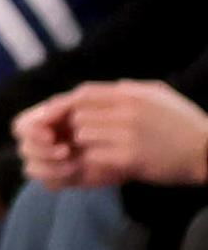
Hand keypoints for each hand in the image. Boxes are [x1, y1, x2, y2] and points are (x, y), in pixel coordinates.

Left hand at [25, 81, 207, 190]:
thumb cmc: (184, 125)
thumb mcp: (160, 96)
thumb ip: (132, 90)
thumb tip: (108, 88)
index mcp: (133, 94)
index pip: (83, 93)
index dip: (68, 105)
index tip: (64, 117)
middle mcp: (128, 110)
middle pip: (78, 114)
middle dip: (77, 126)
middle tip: (83, 137)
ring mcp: (128, 134)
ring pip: (82, 135)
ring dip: (86, 144)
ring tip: (100, 148)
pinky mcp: (130, 158)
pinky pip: (93, 155)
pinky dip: (95, 159)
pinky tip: (108, 161)